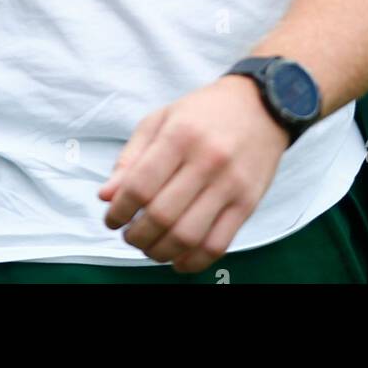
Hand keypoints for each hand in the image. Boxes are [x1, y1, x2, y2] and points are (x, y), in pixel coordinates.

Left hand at [97, 75, 290, 273]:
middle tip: (129, 235)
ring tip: (150, 246)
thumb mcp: (161, 120)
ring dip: (160, 252)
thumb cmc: (203, 112)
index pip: (140, 185)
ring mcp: (230, 184)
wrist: (261, 106)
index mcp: (179, 135)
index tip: (112, 218)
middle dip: (136, 235)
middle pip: (162, 215)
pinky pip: (217, 245)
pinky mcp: (248, 203)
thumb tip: (106, 197)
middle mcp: (206, 160)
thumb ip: (131, 158)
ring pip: (188, 236)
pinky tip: (178, 259)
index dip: (119, 210)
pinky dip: (193, 261)